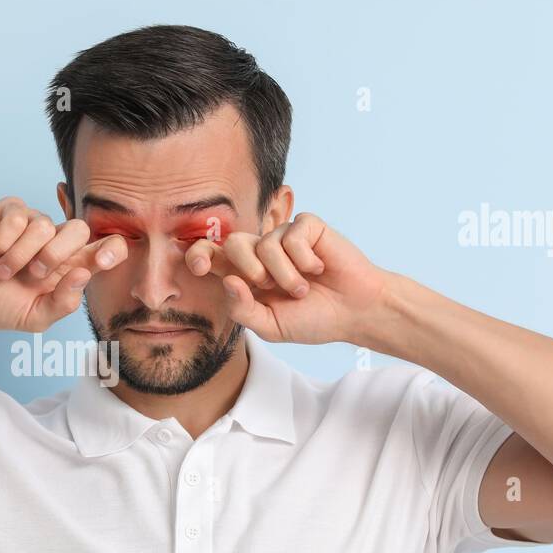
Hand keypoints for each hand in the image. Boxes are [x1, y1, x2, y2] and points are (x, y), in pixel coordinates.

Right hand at [0, 196, 127, 332]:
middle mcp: (55, 242)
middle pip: (80, 229)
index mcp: (69, 267)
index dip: (112, 249)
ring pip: (44, 226)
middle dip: (56, 255)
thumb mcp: (34, 318)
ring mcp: (32, 224)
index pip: (106, 248)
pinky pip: (18, 217)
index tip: (101, 261)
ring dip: (20, 255)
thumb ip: (63, 303)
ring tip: (2, 271)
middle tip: (32, 276)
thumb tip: (85, 274)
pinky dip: (2, 242)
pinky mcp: (9, 211)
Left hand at [184, 212, 390, 344]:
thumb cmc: (313, 319)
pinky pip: (292, 234)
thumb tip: (226, 280)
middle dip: (248, 267)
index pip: (212, 256)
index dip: (198, 254)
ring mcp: (284, 237)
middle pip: (234, 243)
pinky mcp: (308, 226)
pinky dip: (304, 258)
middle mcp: (261, 252)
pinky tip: (319, 268)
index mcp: (245, 275)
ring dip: (285, 273)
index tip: (198, 266)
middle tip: (267, 285)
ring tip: (302, 288)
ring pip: (266, 244)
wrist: (354, 312)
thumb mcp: (270, 326)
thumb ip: (242, 309)